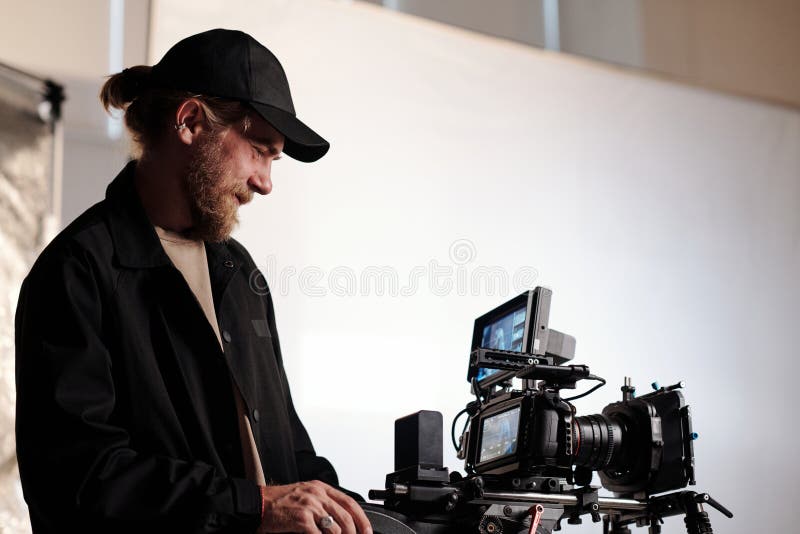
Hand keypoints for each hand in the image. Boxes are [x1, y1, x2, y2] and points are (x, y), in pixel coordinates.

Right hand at [258, 481, 372, 533]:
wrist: (258, 504)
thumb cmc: (279, 502)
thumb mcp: (305, 495)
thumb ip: (322, 503)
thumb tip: (340, 520)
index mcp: (320, 487)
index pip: (349, 502)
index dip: (362, 518)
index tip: (367, 530)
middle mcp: (317, 494)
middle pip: (346, 516)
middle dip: (355, 533)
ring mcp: (310, 506)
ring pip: (336, 527)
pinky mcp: (301, 519)